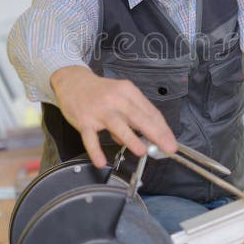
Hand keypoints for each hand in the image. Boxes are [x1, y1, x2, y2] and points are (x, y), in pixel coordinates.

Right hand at [50, 65, 176, 167]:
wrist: (72, 81)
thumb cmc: (100, 91)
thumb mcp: (119, 95)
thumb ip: (131, 116)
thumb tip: (141, 139)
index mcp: (128, 91)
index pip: (149, 111)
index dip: (162, 128)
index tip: (170, 141)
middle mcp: (115, 99)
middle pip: (138, 116)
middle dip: (156, 133)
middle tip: (167, 147)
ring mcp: (99, 110)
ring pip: (117, 124)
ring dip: (130, 138)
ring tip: (142, 151)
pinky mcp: (84, 120)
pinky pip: (90, 137)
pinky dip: (95, 150)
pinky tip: (101, 161)